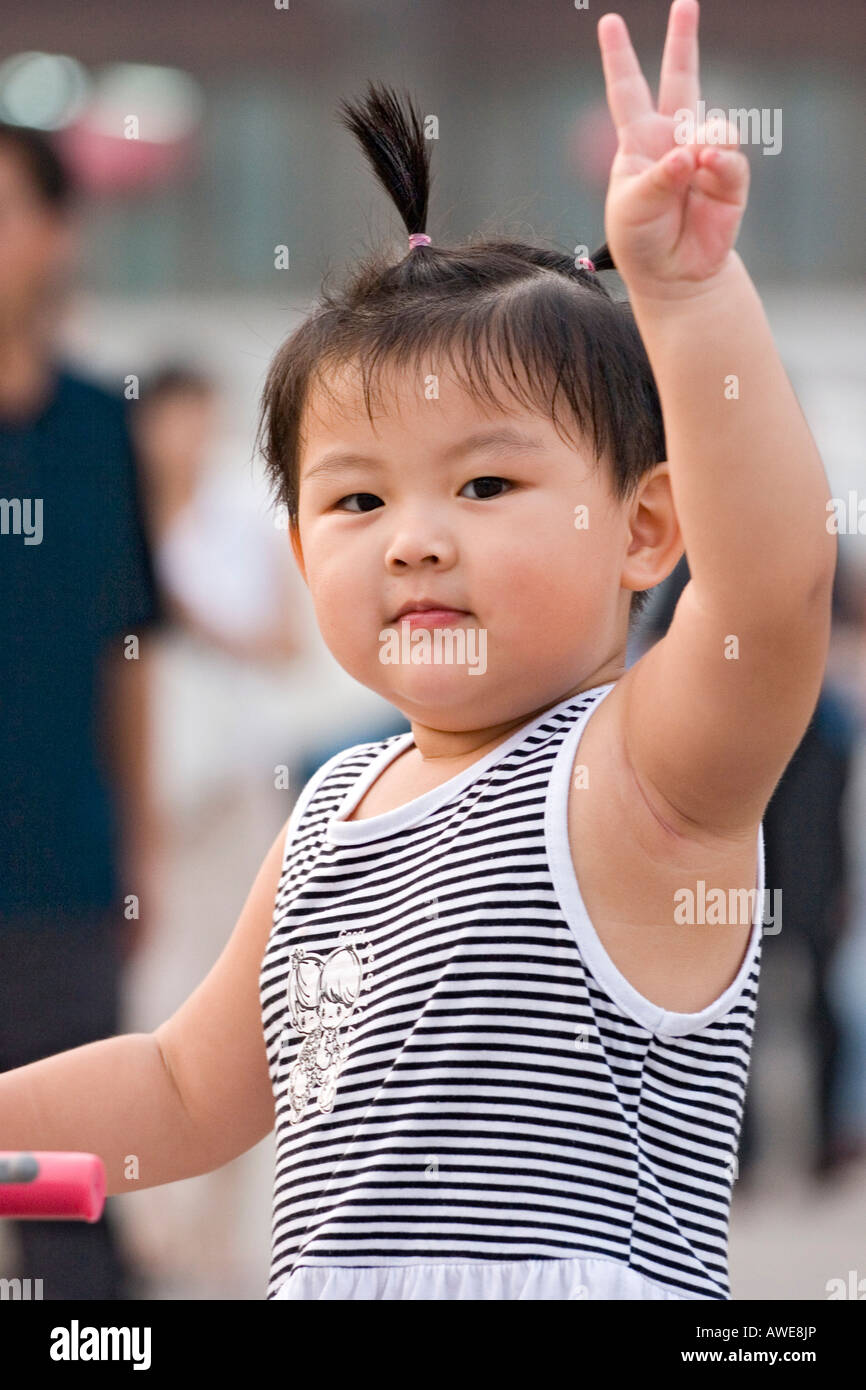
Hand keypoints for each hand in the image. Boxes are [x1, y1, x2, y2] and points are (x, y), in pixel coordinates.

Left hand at [597, 0, 749, 296]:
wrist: (673, 277)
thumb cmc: (641, 241)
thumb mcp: (632, 210)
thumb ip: (659, 178)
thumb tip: (692, 153)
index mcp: (638, 143)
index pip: (627, 91)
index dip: (619, 57)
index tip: (609, 22)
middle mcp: (672, 141)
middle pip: (680, 79)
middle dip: (683, 40)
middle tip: (686, 3)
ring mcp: (702, 155)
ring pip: (712, 124)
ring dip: (704, 140)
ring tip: (694, 166)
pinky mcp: (729, 178)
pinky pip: (730, 158)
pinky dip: (720, 163)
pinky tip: (708, 168)